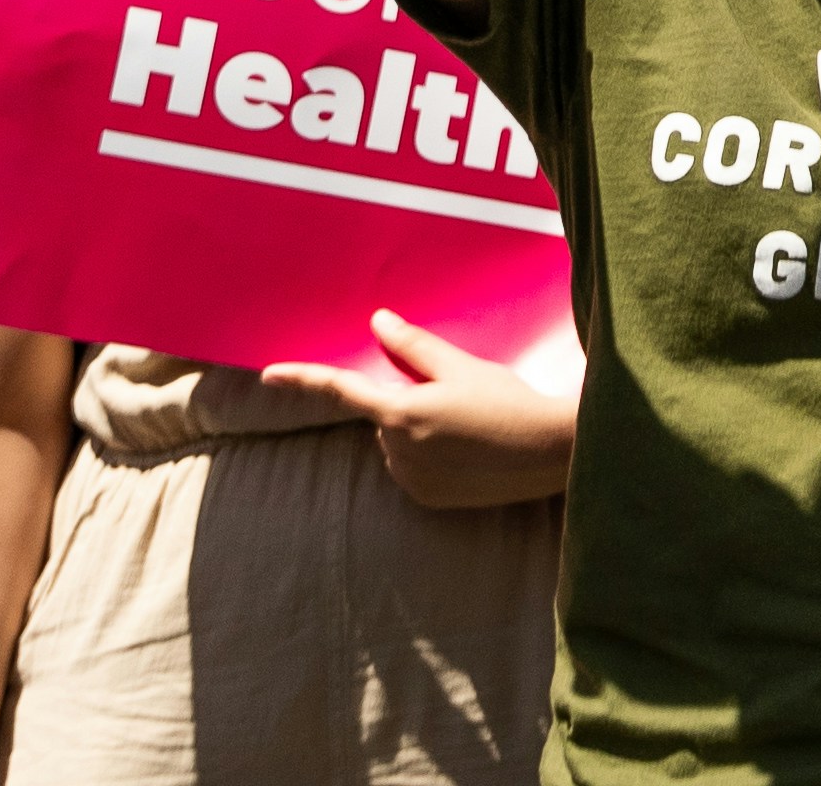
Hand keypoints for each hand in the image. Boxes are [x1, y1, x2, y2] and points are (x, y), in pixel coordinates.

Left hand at [260, 310, 579, 510]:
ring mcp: (411, 480)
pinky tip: (469, 450)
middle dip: (407, 403)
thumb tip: (378, 321)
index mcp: (401, 412)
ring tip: (471, 425)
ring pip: (398, 444)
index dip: (302, 379)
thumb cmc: (508, 403)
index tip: (268, 374)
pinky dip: (431, 456)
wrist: (551, 452)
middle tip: (457, 396)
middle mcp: (397, 450)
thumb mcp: (462, 366)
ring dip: (419, 431)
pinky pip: (413, 469)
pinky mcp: (428, 499)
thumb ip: (413, 348)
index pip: (341, 391)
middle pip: (383, 417)